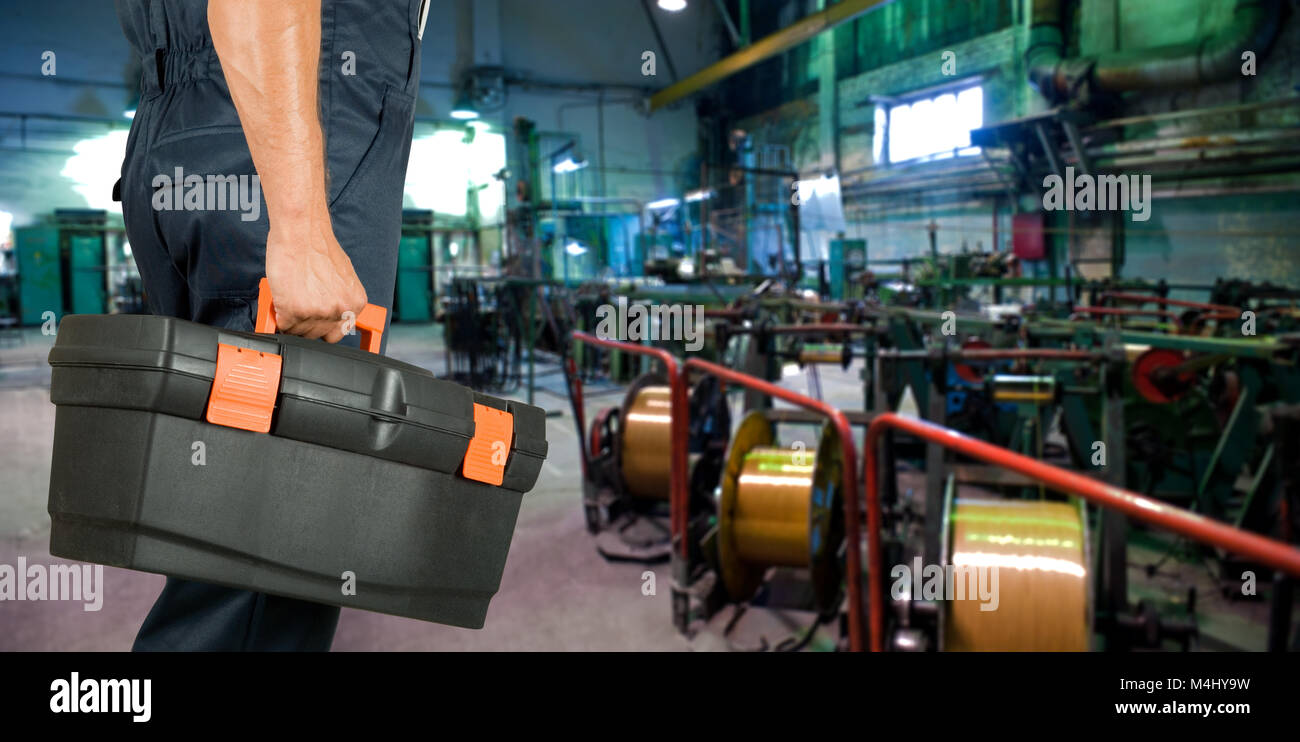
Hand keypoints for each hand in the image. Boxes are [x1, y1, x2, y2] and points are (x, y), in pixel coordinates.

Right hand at [265, 212, 366, 342]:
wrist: (301, 232)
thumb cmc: (317, 247)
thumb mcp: (342, 278)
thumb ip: (338, 299)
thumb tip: (329, 312)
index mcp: (355, 303)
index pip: (338, 332)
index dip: (323, 326)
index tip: (314, 322)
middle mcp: (340, 311)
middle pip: (319, 336)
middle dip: (306, 325)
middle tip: (298, 308)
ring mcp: (317, 313)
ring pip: (300, 332)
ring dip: (292, 320)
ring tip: (290, 300)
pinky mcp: (294, 311)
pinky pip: (283, 325)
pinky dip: (278, 316)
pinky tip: (281, 301)